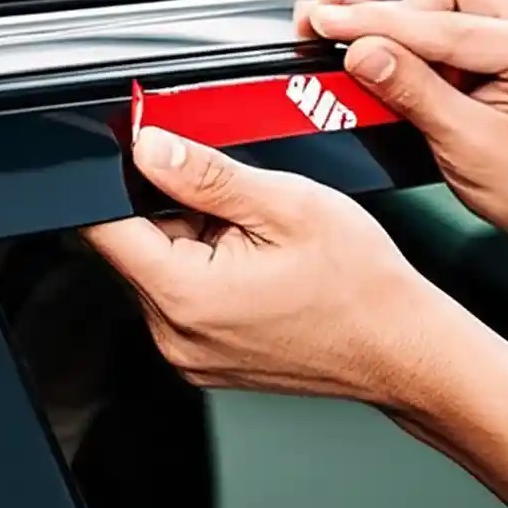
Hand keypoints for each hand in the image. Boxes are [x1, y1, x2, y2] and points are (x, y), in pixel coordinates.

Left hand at [81, 127, 464, 410]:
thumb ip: (205, 173)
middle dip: (172, 213)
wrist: (401, 348)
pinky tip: (255, 269)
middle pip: (135, 248)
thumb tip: (149, 147)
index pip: (105, 229)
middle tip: (236, 208)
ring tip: (253, 242)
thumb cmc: (359, 285)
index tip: (152, 157)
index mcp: (186, 296)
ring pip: (160, 272)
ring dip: (192, 245)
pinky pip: (183, 301)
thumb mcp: (284, 203)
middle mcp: (175, 335)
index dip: (123, 181)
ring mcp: (188, 354)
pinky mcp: (205, 360)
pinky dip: (208, 274)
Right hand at [297, 0, 507, 247]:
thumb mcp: (464, 145)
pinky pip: (462, 9)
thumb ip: (411, 91)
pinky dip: (430, 35)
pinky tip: (425, 70)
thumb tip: (363, 52)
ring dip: (416, 26)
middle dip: (399, 21)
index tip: (329, 22)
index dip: (376, 23)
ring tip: (406, 74)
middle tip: (360, 57)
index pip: (445, 24)